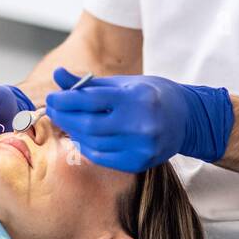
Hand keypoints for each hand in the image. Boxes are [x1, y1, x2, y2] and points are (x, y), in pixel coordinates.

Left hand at [44, 67, 233, 172]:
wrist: (186, 117)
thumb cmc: (151, 94)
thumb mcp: (122, 82)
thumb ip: (88, 84)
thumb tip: (57, 76)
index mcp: (136, 98)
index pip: (90, 100)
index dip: (65, 100)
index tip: (51, 99)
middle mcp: (141, 124)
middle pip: (89, 125)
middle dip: (65, 118)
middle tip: (52, 111)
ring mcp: (142, 146)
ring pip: (94, 144)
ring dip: (74, 133)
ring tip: (67, 122)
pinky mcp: (141, 162)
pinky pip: (104, 157)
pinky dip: (88, 147)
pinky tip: (82, 137)